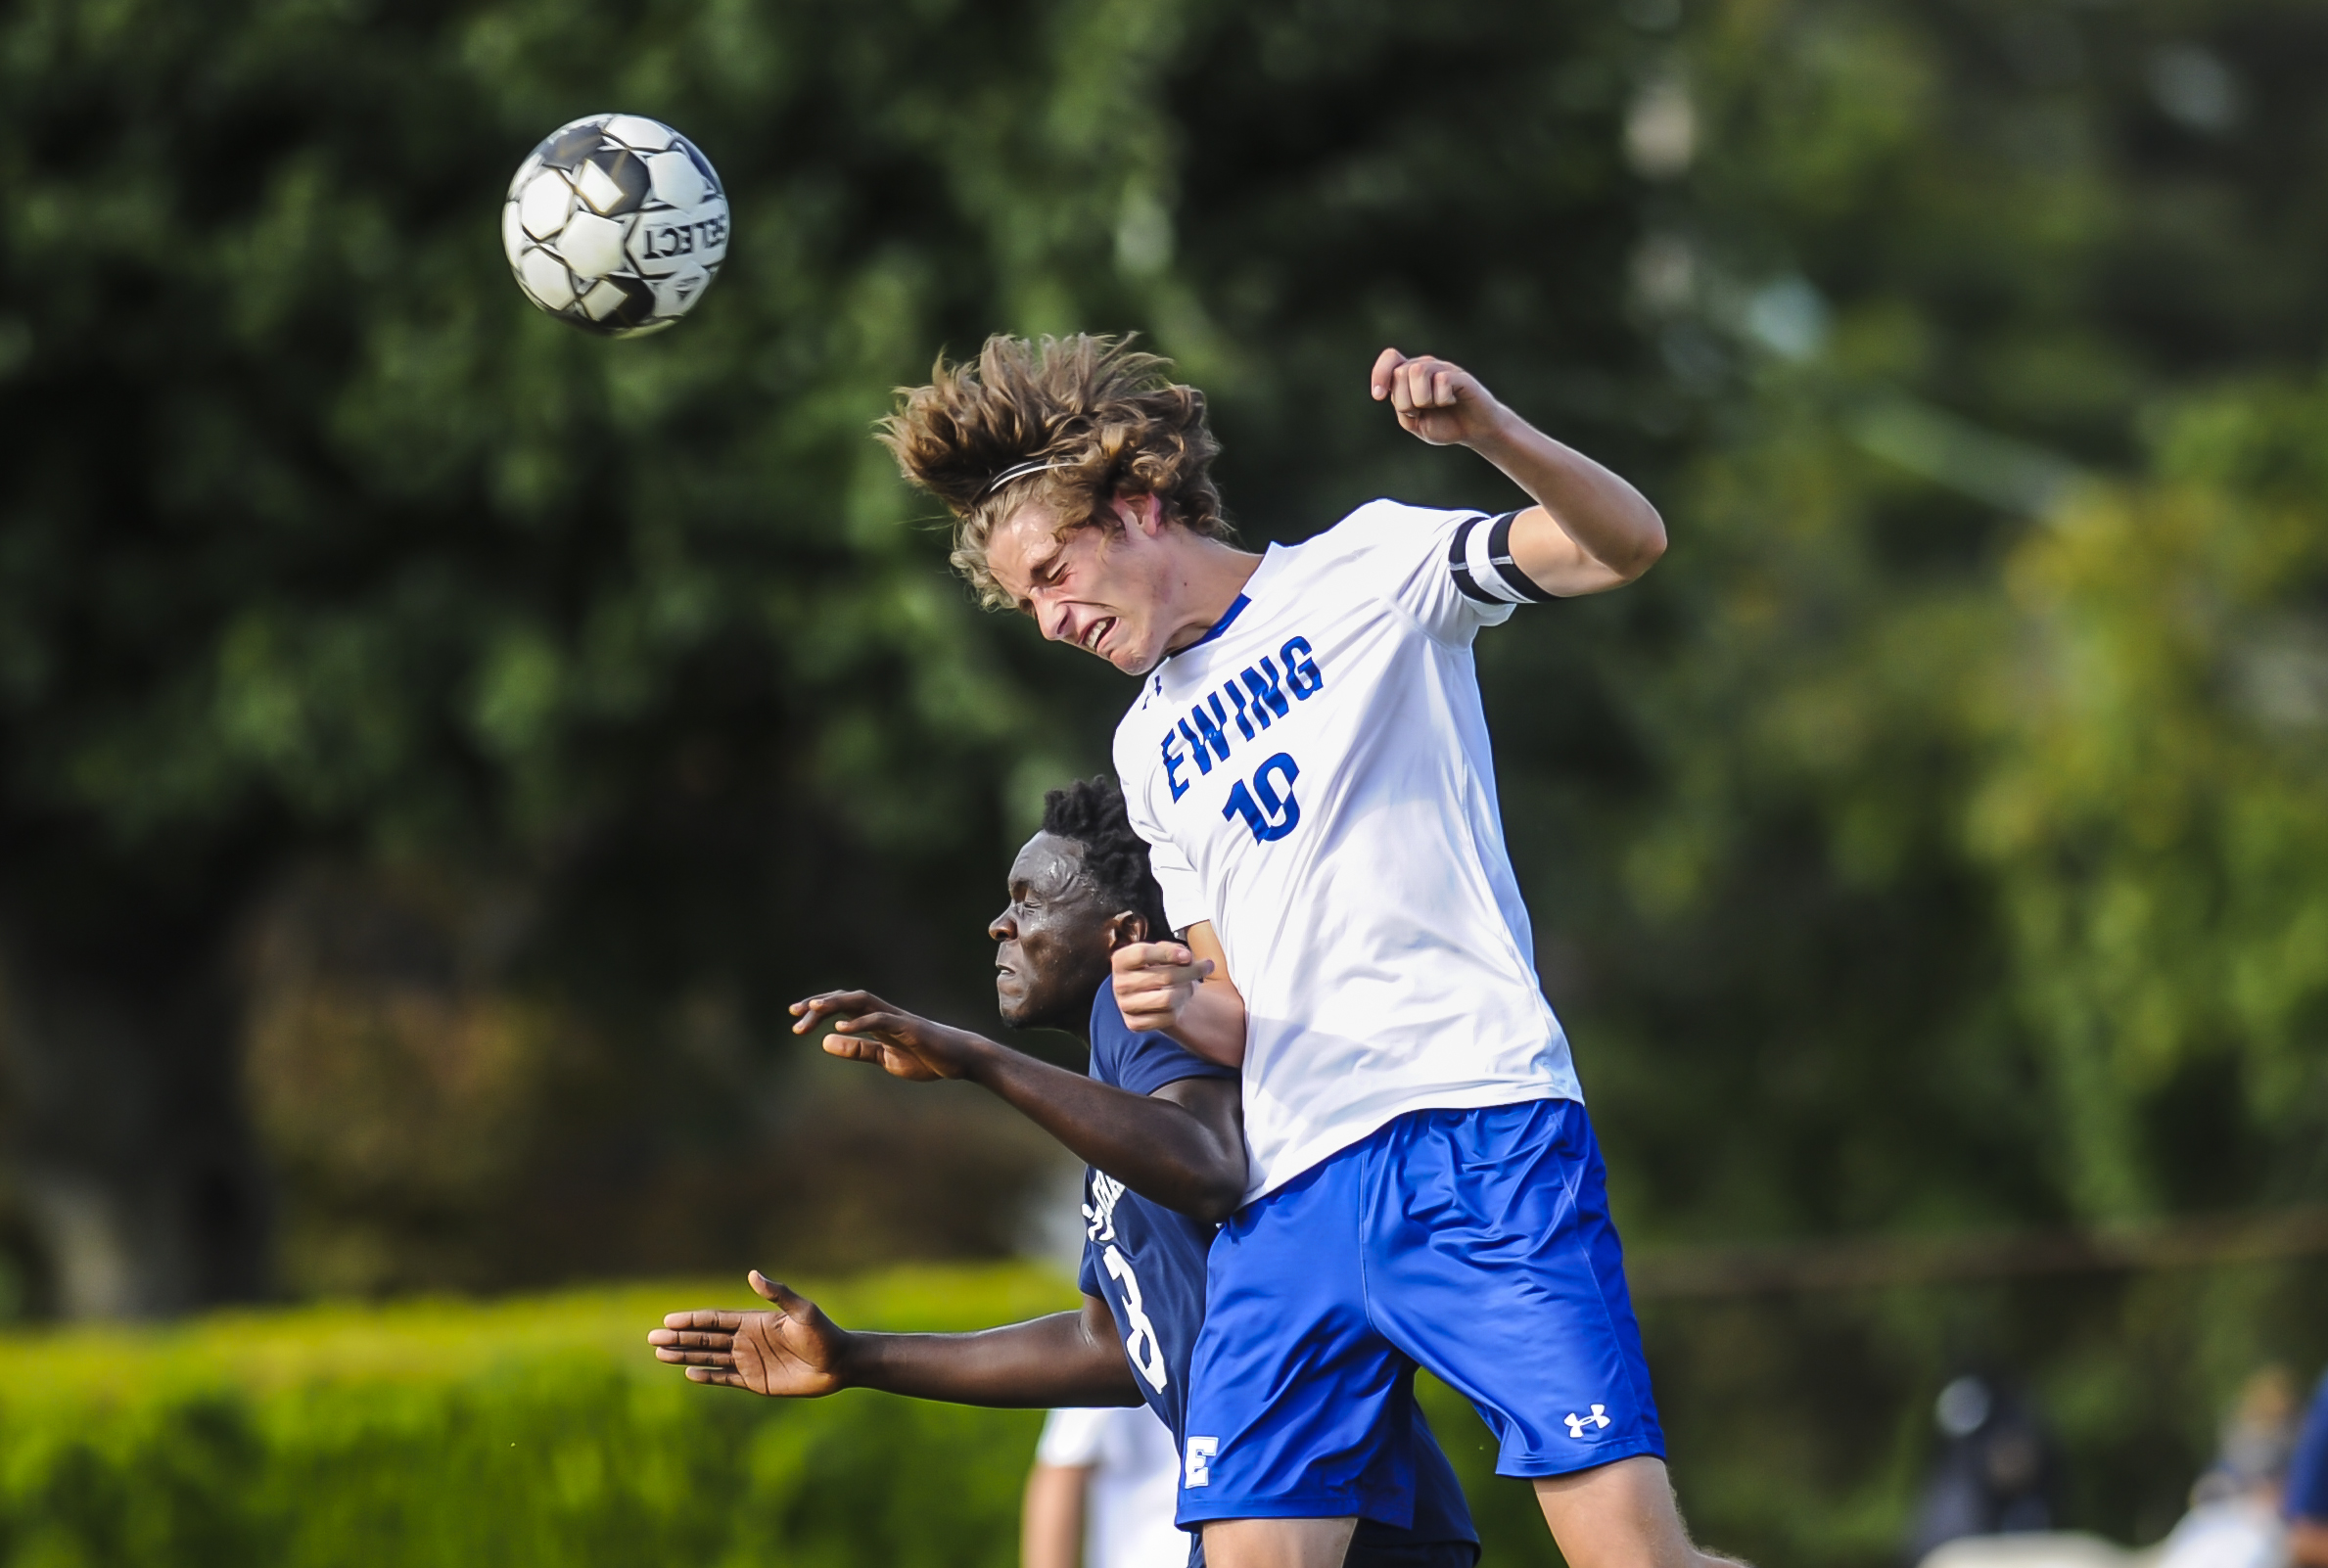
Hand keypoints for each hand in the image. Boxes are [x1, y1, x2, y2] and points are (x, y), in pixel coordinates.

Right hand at [649, 1270, 851, 1395]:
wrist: (840, 1363)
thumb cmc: (824, 1334)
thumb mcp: (802, 1311)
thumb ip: (778, 1294)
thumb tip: (752, 1274)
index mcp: (754, 1321)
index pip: (715, 1320)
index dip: (691, 1320)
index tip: (668, 1320)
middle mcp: (747, 1340)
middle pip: (705, 1339)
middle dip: (679, 1338)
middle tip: (652, 1338)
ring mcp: (749, 1361)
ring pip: (709, 1357)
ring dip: (685, 1356)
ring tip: (660, 1353)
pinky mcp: (755, 1382)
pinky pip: (724, 1379)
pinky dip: (707, 1376)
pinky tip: (688, 1374)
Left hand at [789, 990, 988, 1080]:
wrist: (962, 1059)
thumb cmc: (928, 1057)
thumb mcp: (886, 1058)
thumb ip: (858, 1050)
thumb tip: (826, 1041)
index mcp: (877, 1021)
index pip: (843, 1007)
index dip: (818, 1009)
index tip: (795, 1018)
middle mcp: (885, 1013)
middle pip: (847, 998)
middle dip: (819, 1004)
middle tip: (794, 1015)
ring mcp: (898, 1018)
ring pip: (862, 1000)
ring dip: (836, 1003)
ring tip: (812, 1009)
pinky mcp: (911, 1028)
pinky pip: (882, 1019)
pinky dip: (861, 1021)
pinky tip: (842, 1027)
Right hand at [1111, 941, 1212, 1033]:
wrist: (1153, 993)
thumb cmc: (1159, 967)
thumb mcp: (1163, 950)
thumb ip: (1173, 949)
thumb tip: (1186, 958)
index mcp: (1121, 960)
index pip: (1142, 954)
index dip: (1168, 953)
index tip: (1188, 955)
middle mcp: (1119, 983)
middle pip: (1164, 977)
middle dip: (1191, 971)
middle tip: (1206, 967)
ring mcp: (1125, 1006)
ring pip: (1168, 999)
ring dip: (1187, 991)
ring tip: (1191, 985)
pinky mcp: (1134, 1024)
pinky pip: (1167, 1017)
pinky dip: (1180, 1009)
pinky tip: (1180, 1002)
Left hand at [1370, 347, 1509, 447]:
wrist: (1475, 431)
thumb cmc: (1444, 425)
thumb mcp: (1414, 422)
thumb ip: (1401, 406)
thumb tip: (1395, 389)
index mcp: (1410, 376)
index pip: (1390, 358)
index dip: (1379, 373)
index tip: (1379, 396)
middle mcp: (1426, 366)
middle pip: (1400, 372)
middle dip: (1405, 400)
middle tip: (1421, 411)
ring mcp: (1444, 368)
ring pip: (1417, 371)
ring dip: (1422, 399)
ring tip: (1436, 405)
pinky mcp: (1461, 376)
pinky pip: (1441, 380)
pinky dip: (1442, 399)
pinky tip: (1452, 401)